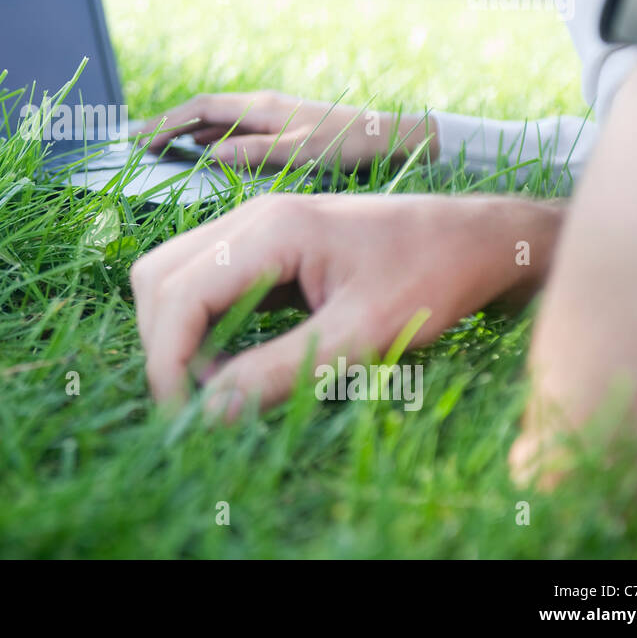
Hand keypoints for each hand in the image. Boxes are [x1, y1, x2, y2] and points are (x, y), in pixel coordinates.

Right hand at [130, 193, 565, 416]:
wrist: (476, 237)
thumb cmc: (432, 277)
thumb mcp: (362, 334)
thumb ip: (281, 372)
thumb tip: (210, 415)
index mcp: (269, 229)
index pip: (178, 293)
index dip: (167, 360)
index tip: (185, 418)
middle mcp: (249, 218)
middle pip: (160, 279)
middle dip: (165, 347)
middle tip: (200, 407)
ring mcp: (253, 228)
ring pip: (174, 277)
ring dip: (178, 335)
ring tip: (219, 387)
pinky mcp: (264, 246)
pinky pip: (204, 281)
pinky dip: (201, 325)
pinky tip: (235, 363)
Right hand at [137, 91, 437, 169]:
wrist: (394, 137)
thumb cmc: (351, 145)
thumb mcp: (302, 152)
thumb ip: (255, 151)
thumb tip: (209, 153)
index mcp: (261, 107)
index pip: (199, 108)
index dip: (165, 121)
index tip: (136, 138)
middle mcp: (261, 107)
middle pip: (201, 112)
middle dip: (166, 124)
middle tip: (134, 144)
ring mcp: (271, 117)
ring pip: (216, 122)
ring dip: (186, 133)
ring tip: (158, 150)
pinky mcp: (282, 130)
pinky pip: (233, 132)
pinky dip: (208, 141)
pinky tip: (202, 157)